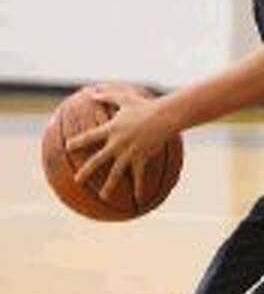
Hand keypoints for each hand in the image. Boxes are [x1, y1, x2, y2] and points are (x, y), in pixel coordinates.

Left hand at [67, 83, 172, 202]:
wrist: (165, 116)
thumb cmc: (146, 105)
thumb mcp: (125, 98)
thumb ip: (107, 96)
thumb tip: (91, 93)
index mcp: (111, 130)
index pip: (89, 138)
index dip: (77, 142)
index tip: (68, 148)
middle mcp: (117, 144)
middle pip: (97, 160)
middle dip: (86, 171)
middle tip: (77, 180)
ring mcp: (129, 153)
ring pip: (115, 173)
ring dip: (109, 186)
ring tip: (103, 196)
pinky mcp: (142, 158)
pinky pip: (139, 176)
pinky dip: (139, 188)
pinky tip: (139, 199)